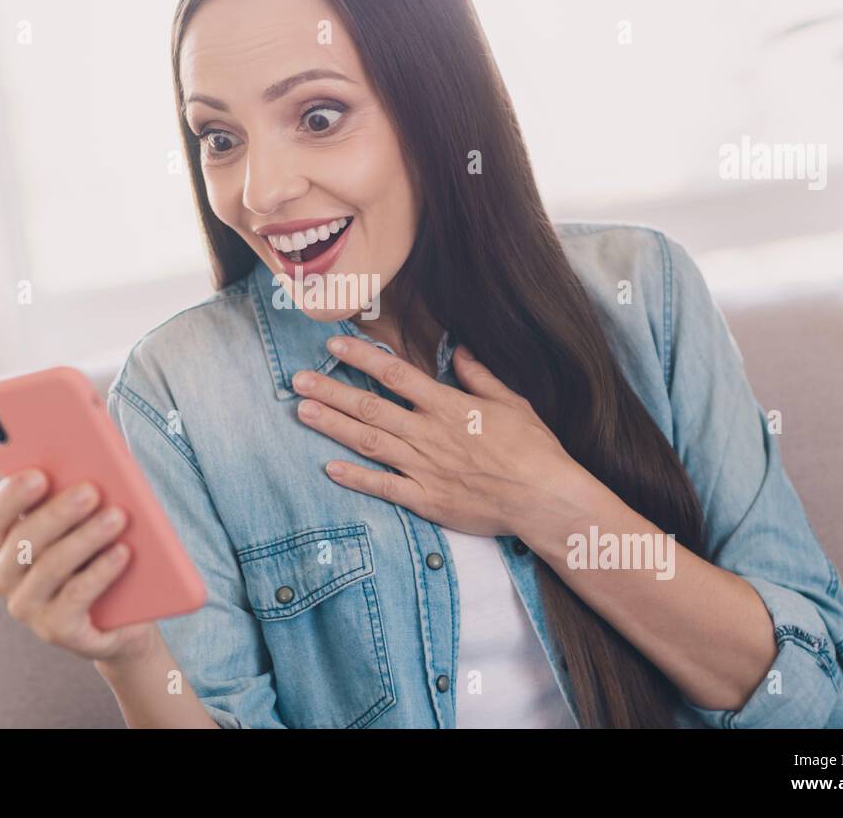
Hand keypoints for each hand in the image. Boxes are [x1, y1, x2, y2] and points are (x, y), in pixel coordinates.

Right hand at [0, 469, 156, 664]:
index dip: (12, 494)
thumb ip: (77, 497)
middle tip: (91, 491)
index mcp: (4, 542)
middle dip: (59, 512)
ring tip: (117, 517)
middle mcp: (5, 576)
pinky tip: (122, 552)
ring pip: (50, 567)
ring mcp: (27, 607)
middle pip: (24, 539)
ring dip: (86, 538)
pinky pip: (74, 597)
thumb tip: (93, 467)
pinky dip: (100, 572)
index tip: (39, 474)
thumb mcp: (85, 523)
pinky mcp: (55, 630)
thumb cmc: (100, 554)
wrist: (124, 617)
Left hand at [292, 337, 590, 539]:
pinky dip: (355, 477)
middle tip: (297, 379)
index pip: (395, 374)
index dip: (361, 357)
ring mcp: (424, 467)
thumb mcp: (512, 403)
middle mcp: (428, 433)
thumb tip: (459, 352)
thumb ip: (480, 377)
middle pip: (370, 407)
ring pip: (368, 441)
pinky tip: (329, 467)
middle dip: (331, 391)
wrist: (544, 498)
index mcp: (448, 405)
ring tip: (303, 412)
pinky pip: (383, 486)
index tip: (334, 344)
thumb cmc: (534, 450)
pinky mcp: (426, 498)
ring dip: (332, 426)